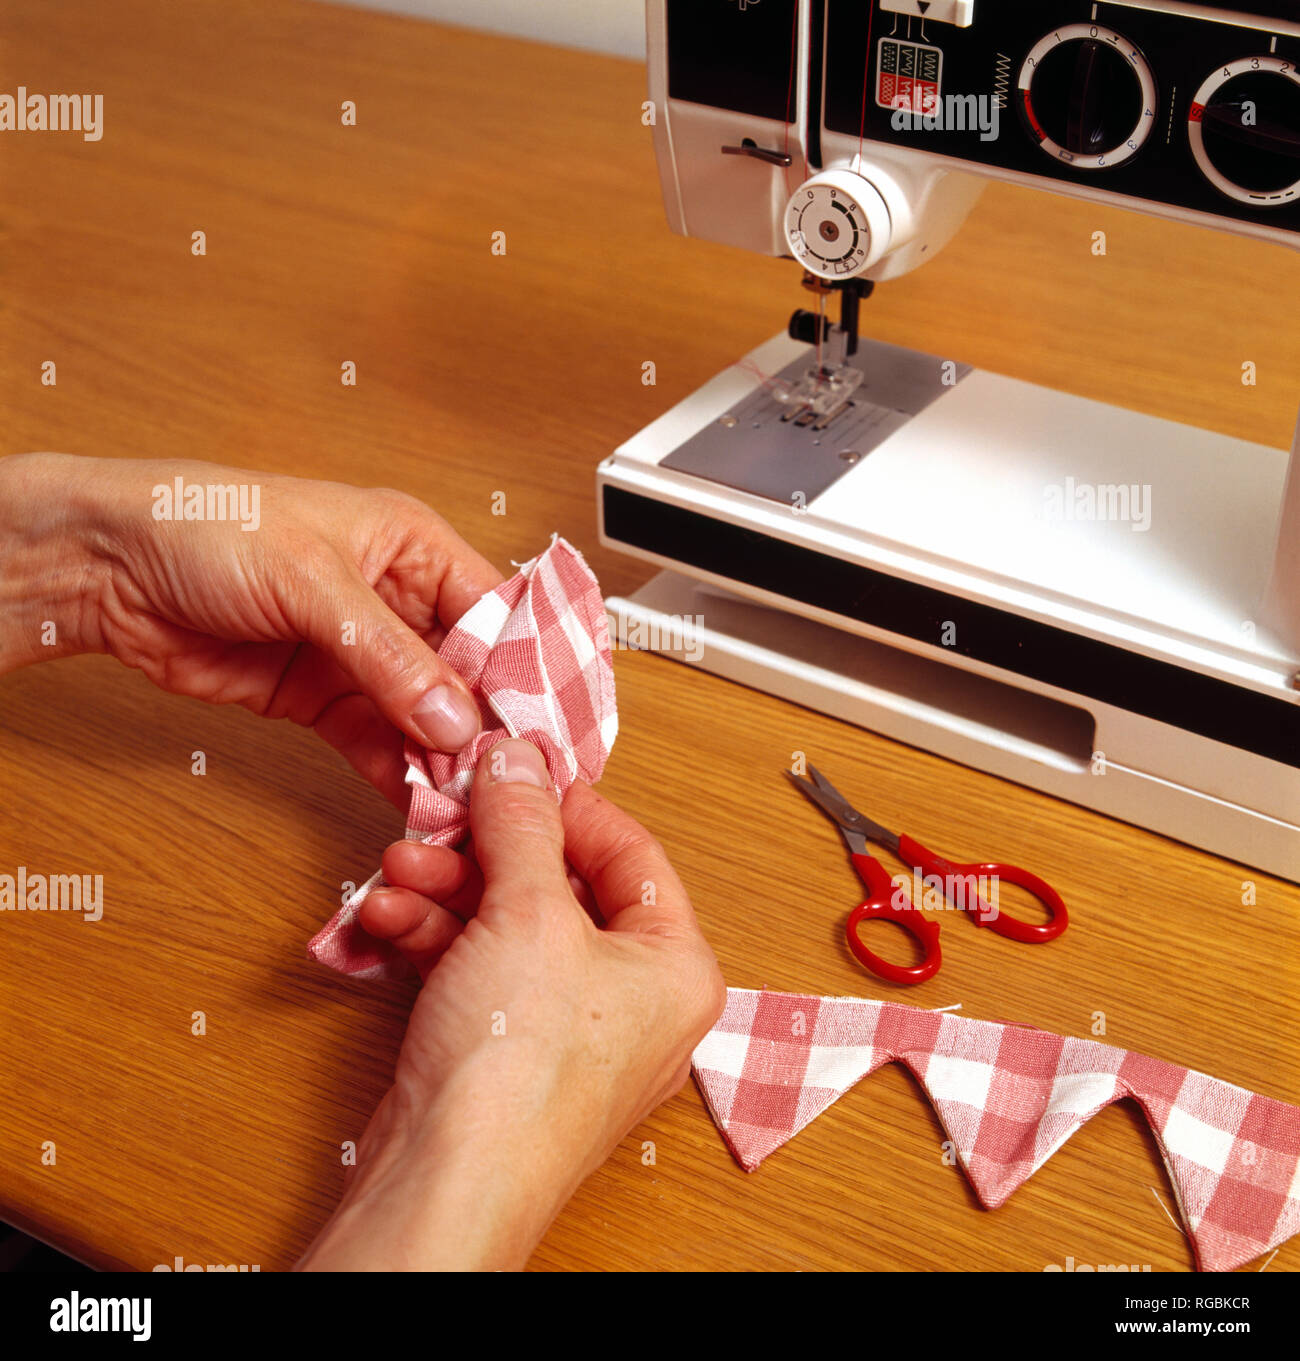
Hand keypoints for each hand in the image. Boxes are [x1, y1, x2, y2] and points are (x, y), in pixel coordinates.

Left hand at [0, 453, 502, 804]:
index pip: (496, 611)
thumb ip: (389, 655)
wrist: (105, 567)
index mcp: (411, 545)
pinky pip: (376, 739)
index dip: (525, 667)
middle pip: (467, 671)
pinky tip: (418, 801)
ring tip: (467, 800)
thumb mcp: (313, 582)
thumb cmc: (205, 525)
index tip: (546, 725)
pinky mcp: (321, 695)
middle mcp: (396, 598)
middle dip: (487, 723)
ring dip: (444, 757)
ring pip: (424, 715)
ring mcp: (359, 652)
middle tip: (508, 777)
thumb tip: (454, 720)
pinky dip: (398, 771)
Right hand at [297, 739, 724, 1270]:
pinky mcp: (510, 1050)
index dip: (569, 805)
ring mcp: (570, 1028)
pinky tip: (385, 920)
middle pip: (560, 887)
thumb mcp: (528, 913)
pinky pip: (478, 968)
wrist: (447, 1181)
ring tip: (398, 870)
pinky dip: (432, 938)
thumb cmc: (521, 1076)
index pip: (631, 852)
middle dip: (486, 851)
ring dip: (446, 890)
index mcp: (676, 966)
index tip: (516, 772)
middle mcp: (634, 1000)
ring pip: (510, 926)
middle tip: (442, 818)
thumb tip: (516, 762)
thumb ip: (522, 823)